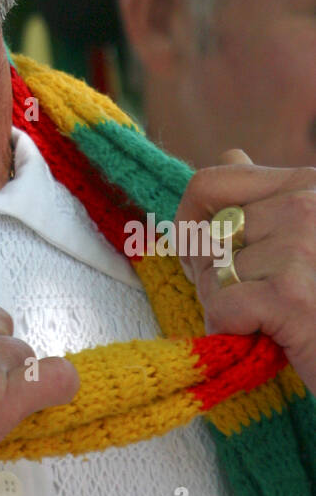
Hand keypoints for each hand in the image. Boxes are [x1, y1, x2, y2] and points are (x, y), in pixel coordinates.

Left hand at [176, 149, 315, 395]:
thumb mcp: (304, 235)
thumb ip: (268, 198)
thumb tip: (230, 155)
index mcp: (308, 183)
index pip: (211, 183)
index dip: (191, 224)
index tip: (206, 258)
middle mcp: (306, 204)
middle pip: (207, 234)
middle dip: (210, 276)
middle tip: (243, 303)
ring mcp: (301, 246)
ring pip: (213, 273)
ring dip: (224, 307)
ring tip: (265, 321)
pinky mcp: (293, 296)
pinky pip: (222, 306)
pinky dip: (231, 331)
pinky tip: (264, 340)